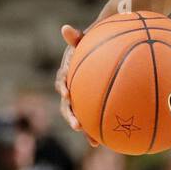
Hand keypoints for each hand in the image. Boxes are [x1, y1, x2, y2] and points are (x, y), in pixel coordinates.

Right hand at [56, 24, 96, 145]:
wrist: (101, 50)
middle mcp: (70, 88)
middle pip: (67, 105)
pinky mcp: (90, 105)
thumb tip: (65, 28)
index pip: (62, 80)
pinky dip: (99, 130)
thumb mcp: (86, 38)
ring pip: (80, 116)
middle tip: (78, 125)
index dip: (63, 87)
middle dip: (71, 117)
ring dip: (86, 129)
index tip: (67, 94)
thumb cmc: (92, 43)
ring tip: (93, 141)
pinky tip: (109, 141)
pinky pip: (94, 118)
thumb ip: (76, 36)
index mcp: (67, 73)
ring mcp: (80, 98)